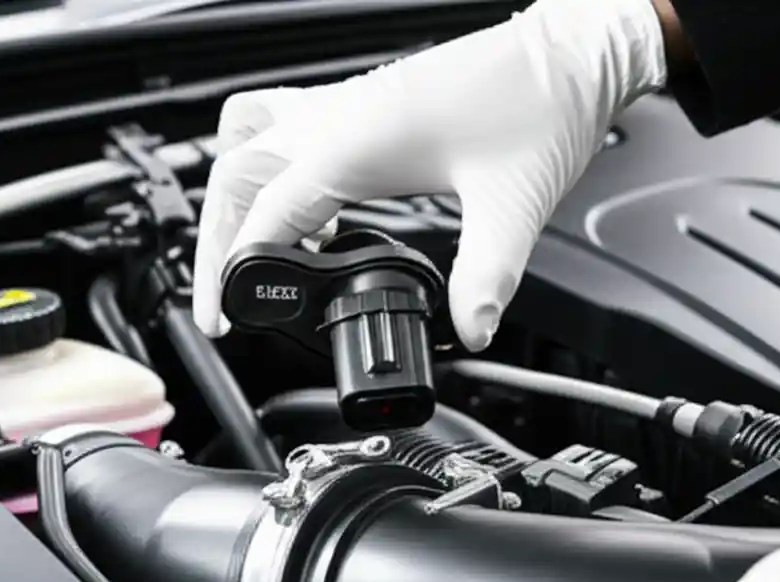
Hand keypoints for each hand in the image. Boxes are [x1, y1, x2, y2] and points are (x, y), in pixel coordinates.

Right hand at [192, 0, 666, 349]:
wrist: (564, 56)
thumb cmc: (536, 107)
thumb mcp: (513, 205)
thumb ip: (485, 275)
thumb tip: (468, 328)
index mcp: (351, 145)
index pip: (264, 217)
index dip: (236, 272)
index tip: (227, 317)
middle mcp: (334, 120)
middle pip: (235, 179)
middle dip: (216, 243)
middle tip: (219, 299)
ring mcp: (342, 107)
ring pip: (247, 146)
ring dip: (232, 197)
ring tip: (240, 249)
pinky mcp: (360, 104)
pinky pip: (282, 130)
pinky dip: (269, 171)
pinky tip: (306, 212)